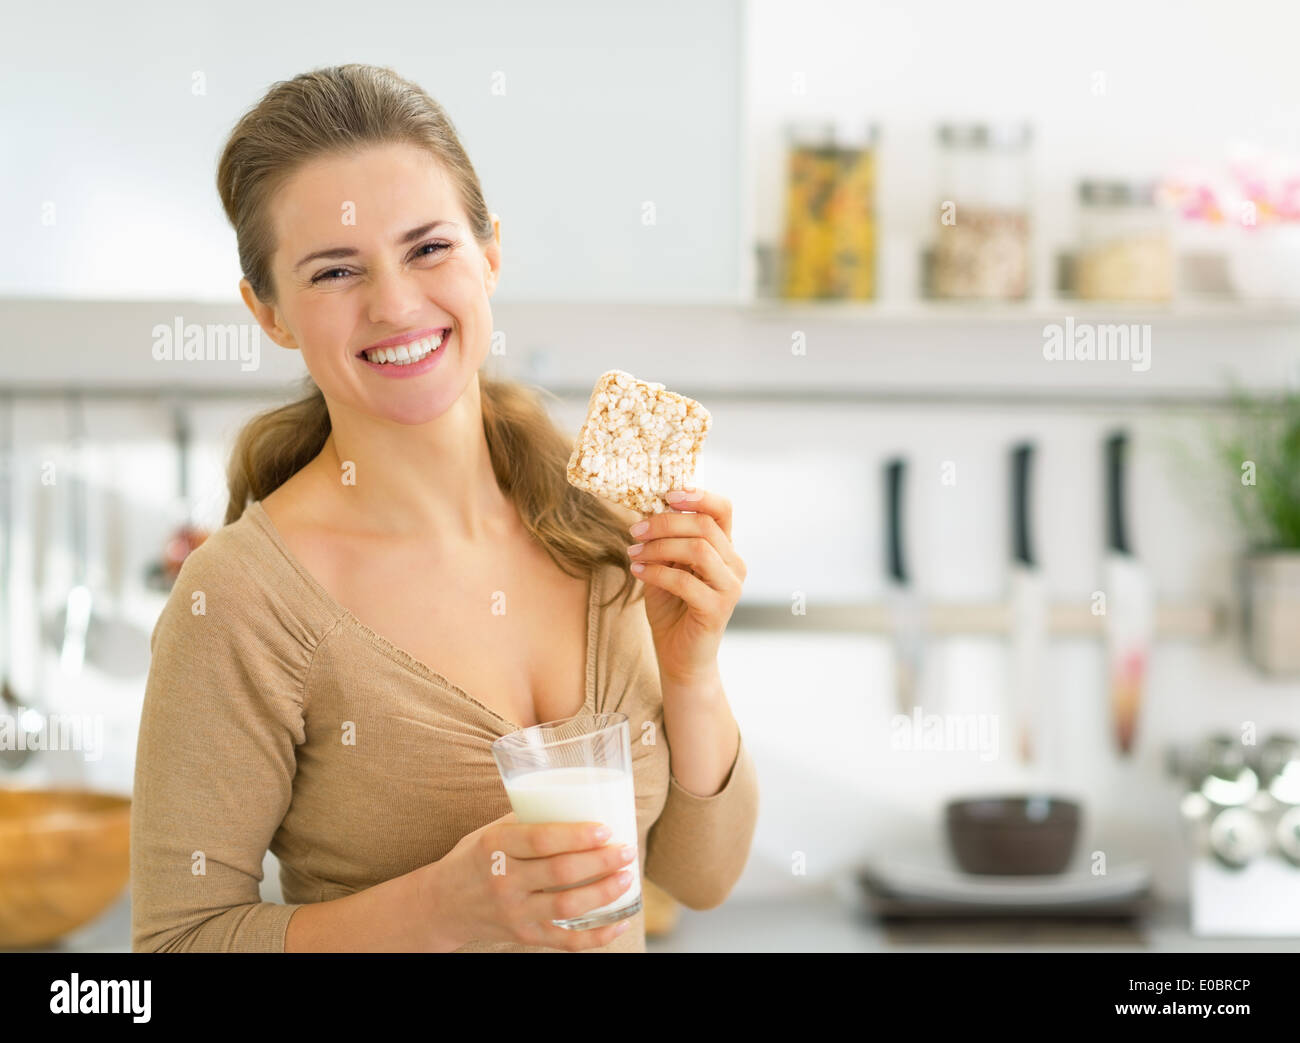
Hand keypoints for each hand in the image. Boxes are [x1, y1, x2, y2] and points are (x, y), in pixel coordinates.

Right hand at [423, 812, 639, 950]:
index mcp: (495, 845)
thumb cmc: (474, 857)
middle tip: (626, 850)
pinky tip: (620, 921)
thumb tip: (579, 799)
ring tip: (627, 878)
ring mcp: (514, 912)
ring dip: (604, 893)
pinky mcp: (523, 936)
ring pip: (567, 908)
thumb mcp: (491, 831)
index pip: (541, 840)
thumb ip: (528, 818)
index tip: (606, 830)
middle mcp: (504, 881)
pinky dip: (598, 935)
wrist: (441, 904)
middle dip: (601, 862)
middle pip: (560, 873)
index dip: (577, 835)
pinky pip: (565, 942)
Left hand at [626, 487, 746, 687]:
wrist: (679, 656)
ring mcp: (730, 587)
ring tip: (633, 553)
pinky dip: (656, 572)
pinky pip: (685, 580)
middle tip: (635, 531)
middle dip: (665, 522)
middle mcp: (734, 565)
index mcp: (725, 549)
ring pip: (697, 549)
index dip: (698, 495)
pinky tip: (637, 571)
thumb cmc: (672, 609)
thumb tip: (646, 508)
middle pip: (705, 525)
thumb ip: (665, 540)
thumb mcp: (666, 566)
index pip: (723, 509)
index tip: (667, 494)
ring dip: (658, 547)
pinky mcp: (718, 608)